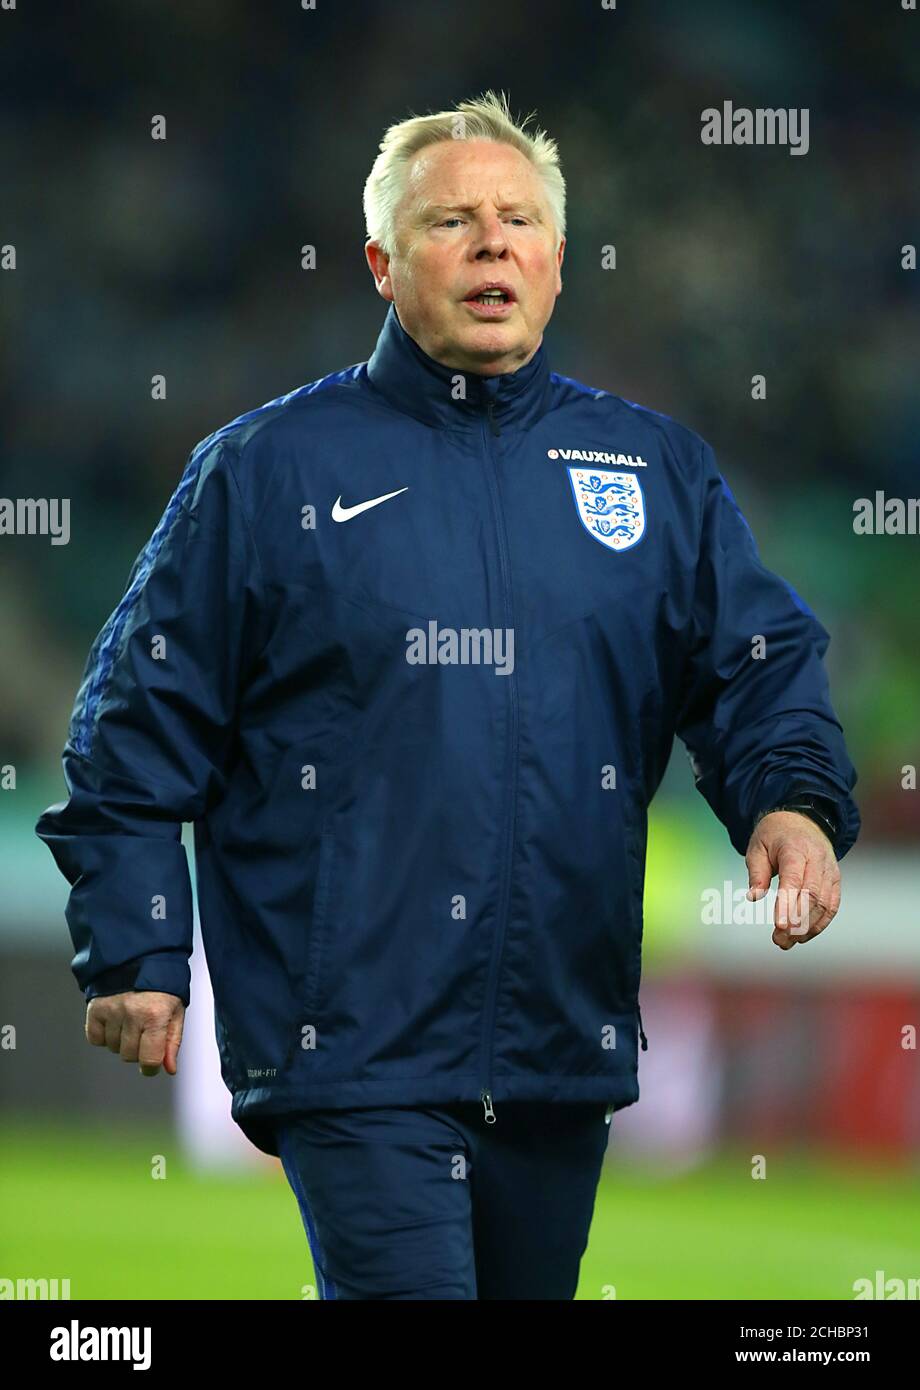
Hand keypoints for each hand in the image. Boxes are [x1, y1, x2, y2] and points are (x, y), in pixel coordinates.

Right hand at [85, 991, 185, 1075]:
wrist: (140, 956)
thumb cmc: (163, 983)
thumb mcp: (176, 1010)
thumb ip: (172, 1041)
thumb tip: (169, 1068)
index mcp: (155, 1015)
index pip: (149, 1059)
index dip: (151, 1066)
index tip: (152, 1063)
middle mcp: (132, 1013)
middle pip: (129, 1056)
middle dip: (138, 1050)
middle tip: (143, 1032)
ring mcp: (111, 1010)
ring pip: (112, 1048)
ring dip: (121, 1041)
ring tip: (130, 1021)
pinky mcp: (95, 1008)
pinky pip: (95, 1038)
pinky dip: (103, 1035)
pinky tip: (114, 1022)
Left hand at [744, 811, 840, 949]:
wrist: (802, 820)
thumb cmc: (774, 836)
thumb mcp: (757, 846)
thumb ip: (756, 872)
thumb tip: (754, 897)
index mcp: (796, 849)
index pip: (794, 880)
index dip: (788, 904)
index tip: (779, 926)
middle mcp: (817, 859)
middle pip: (812, 896)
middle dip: (796, 922)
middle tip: (778, 940)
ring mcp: (830, 870)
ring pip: (824, 904)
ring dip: (807, 928)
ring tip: (786, 942)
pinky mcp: (835, 880)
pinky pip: (832, 906)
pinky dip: (819, 924)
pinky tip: (803, 937)